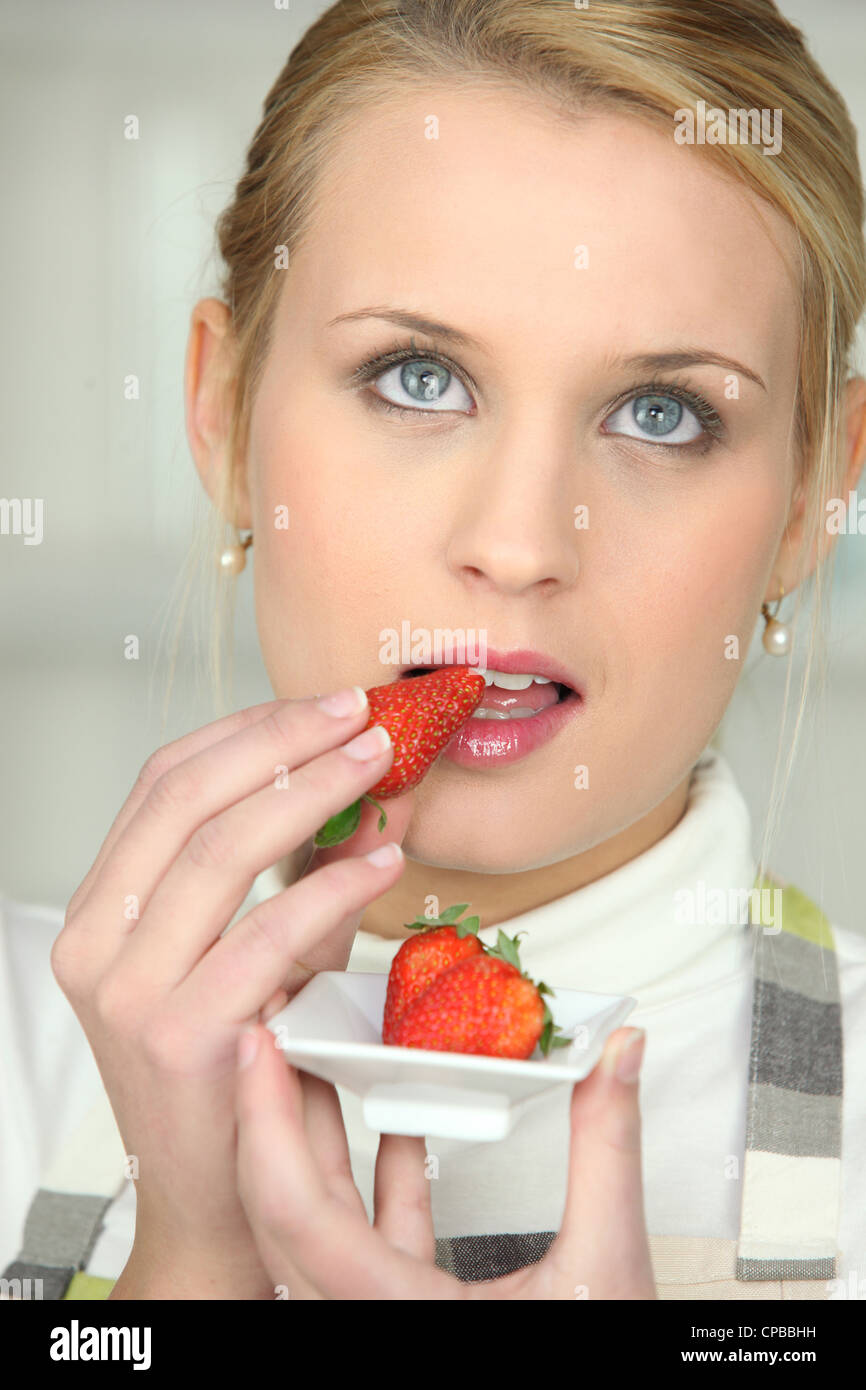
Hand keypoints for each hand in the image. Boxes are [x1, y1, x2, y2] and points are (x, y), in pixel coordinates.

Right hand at [50, 690, 412, 1298]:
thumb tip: (358, 797)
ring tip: (376, 768)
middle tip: (359, 719)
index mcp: (101, 910)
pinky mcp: (180, 1034)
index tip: (319, 705)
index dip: (247, 730)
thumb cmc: (234, 1072)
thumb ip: (293, 878)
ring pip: (220, 851)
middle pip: (187, 798)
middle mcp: (98, 942)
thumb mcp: (255, 956)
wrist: (218, 1195)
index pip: (162, 783)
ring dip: (312, 793)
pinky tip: (379, 865)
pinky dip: (332, 888)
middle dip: (284, 743)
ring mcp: (129, 989)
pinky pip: (266, 934)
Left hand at [234, 1023, 656, 1299]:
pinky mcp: (399, 1312)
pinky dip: (371, 1174)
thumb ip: (607, 1149)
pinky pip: (359, 1237)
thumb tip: (617, 1054)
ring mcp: (374, 1318)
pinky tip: (400, 1121)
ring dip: (311, 1138)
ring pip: (312, 1223)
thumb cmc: (592, 1383)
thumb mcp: (608, 1267)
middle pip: (280, 1210)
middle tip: (271, 1035)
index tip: (262, 1048)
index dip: (265, 1120)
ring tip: (318, 1061)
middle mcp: (365, 1319)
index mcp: (395, 1313)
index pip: (294, 1210)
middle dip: (268, 1112)